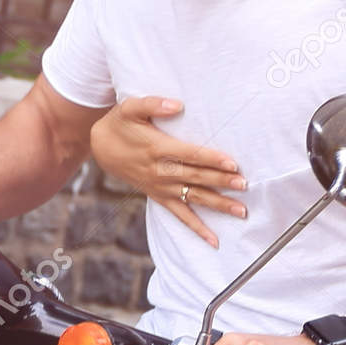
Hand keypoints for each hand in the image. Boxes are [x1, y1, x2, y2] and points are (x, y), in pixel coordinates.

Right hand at [89, 96, 246, 247]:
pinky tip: (214, 240)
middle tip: (244, 184)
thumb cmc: (120, 124)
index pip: (190, 155)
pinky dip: (197, 228)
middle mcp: (160, 171)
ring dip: (218, 204)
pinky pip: (180, 215)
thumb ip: (153, 104)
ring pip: (193, 197)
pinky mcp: (159, 197)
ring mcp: (160, 187)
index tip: (232, 163)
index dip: (211, 159)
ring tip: (240, 210)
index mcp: (157, 148)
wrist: (101, 148)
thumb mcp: (130, 107)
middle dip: (221, 182)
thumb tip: (177, 105)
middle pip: (196, 178)